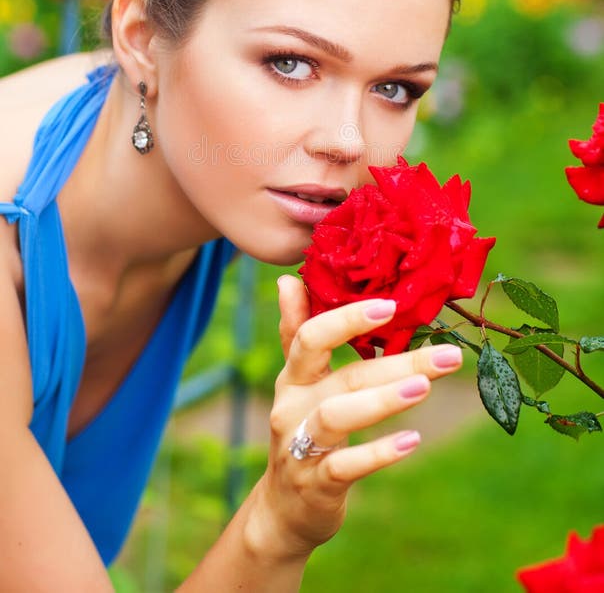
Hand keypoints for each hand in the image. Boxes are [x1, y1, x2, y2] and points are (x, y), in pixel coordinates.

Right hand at [251, 274, 463, 558]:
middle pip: (345, 376)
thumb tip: (287, 279)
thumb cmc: (302, 431)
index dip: (348, 319)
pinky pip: (346, 465)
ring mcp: (300, 446)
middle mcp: (292, 407)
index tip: (391, 305)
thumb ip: (296, 332)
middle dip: (398, 362)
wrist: (284, 509)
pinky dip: (378, 453)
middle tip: (448, 354)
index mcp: (293, 378)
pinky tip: (412, 440)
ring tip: (424, 387)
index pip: (311, 337)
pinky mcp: (316, 484)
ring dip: (383, 400)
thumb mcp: (297, 383)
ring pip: (338, 416)